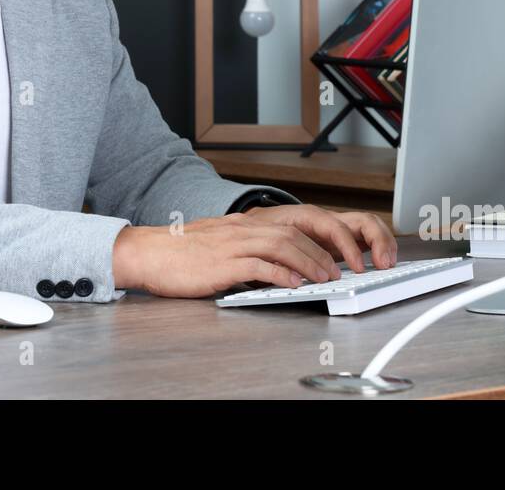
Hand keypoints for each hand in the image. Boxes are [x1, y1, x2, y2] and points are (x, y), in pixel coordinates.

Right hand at [110, 205, 397, 297]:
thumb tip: (294, 267)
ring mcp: (235, 242)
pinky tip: (294, 285)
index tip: (354, 254)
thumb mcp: (230, 243)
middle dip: (333, 246)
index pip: (305, 218)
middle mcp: (248, 226)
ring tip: (330, 278)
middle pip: (302, 226)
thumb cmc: (187, 253)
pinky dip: (280, 274)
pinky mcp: (222, 262)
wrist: (150, 253)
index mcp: (253, 221)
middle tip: (352, 267)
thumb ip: (261, 249)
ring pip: (285, 243)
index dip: (335, 234)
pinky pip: (258, 265)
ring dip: (313, 261)